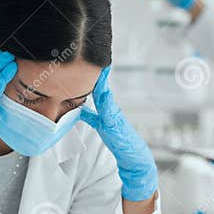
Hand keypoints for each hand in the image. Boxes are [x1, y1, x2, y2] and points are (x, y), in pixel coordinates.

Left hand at [80, 67, 157, 201]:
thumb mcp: (101, 125)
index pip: (99, 89)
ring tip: (99, 68)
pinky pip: (110, 111)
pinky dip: (106, 100)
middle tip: (94, 55)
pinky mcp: (117, 125)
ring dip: (102, 82)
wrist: (134, 157)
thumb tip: (79, 109)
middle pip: (103, 88)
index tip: (88, 60)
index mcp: (108, 109)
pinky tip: (102, 90)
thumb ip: (91, 116)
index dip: (95, 76)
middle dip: (100, 73)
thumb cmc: (119, 141)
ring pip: (106, 96)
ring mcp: (115, 117)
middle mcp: (112, 110)